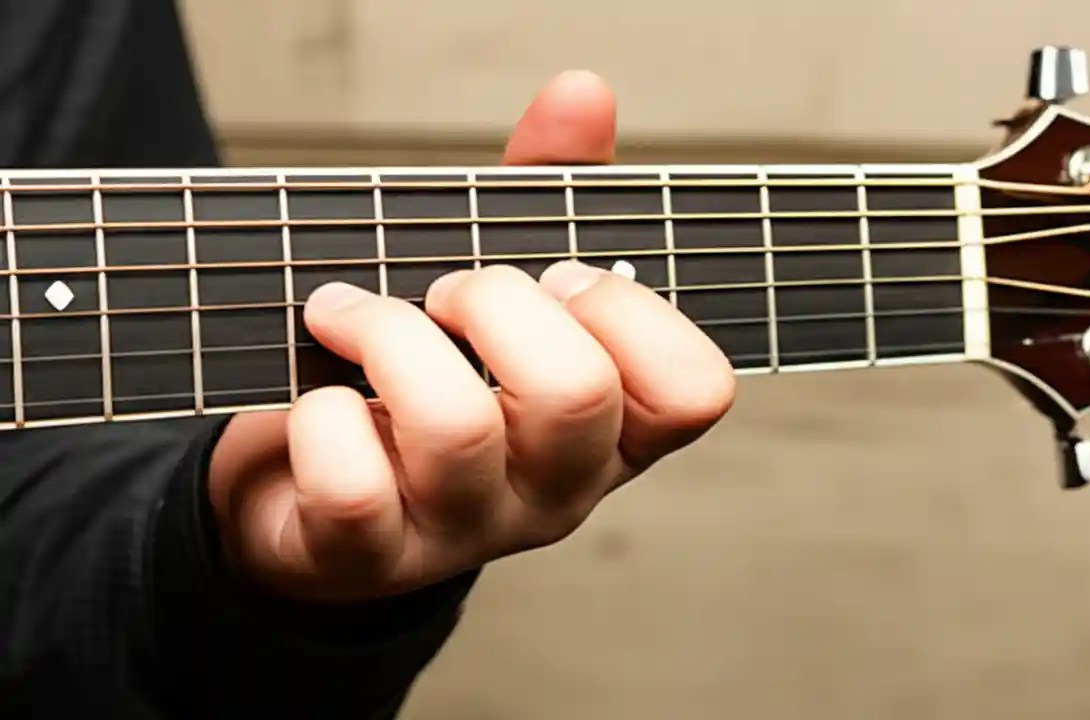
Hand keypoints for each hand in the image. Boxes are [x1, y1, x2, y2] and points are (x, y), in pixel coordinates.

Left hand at [207, 70, 735, 603]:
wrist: (311, 500)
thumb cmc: (421, 379)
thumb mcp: (494, 293)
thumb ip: (543, 196)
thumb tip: (583, 95)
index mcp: (611, 429)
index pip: (695, 391)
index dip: (628, 311)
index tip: (560, 278)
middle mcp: (557, 491)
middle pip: (576, 392)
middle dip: (494, 301)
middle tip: (446, 295)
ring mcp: (466, 531)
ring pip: (454, 425)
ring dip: (387, 335)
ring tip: (352, 319)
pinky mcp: (368, 556)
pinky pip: (350, 481)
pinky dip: (317, 416)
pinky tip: (317, 404)